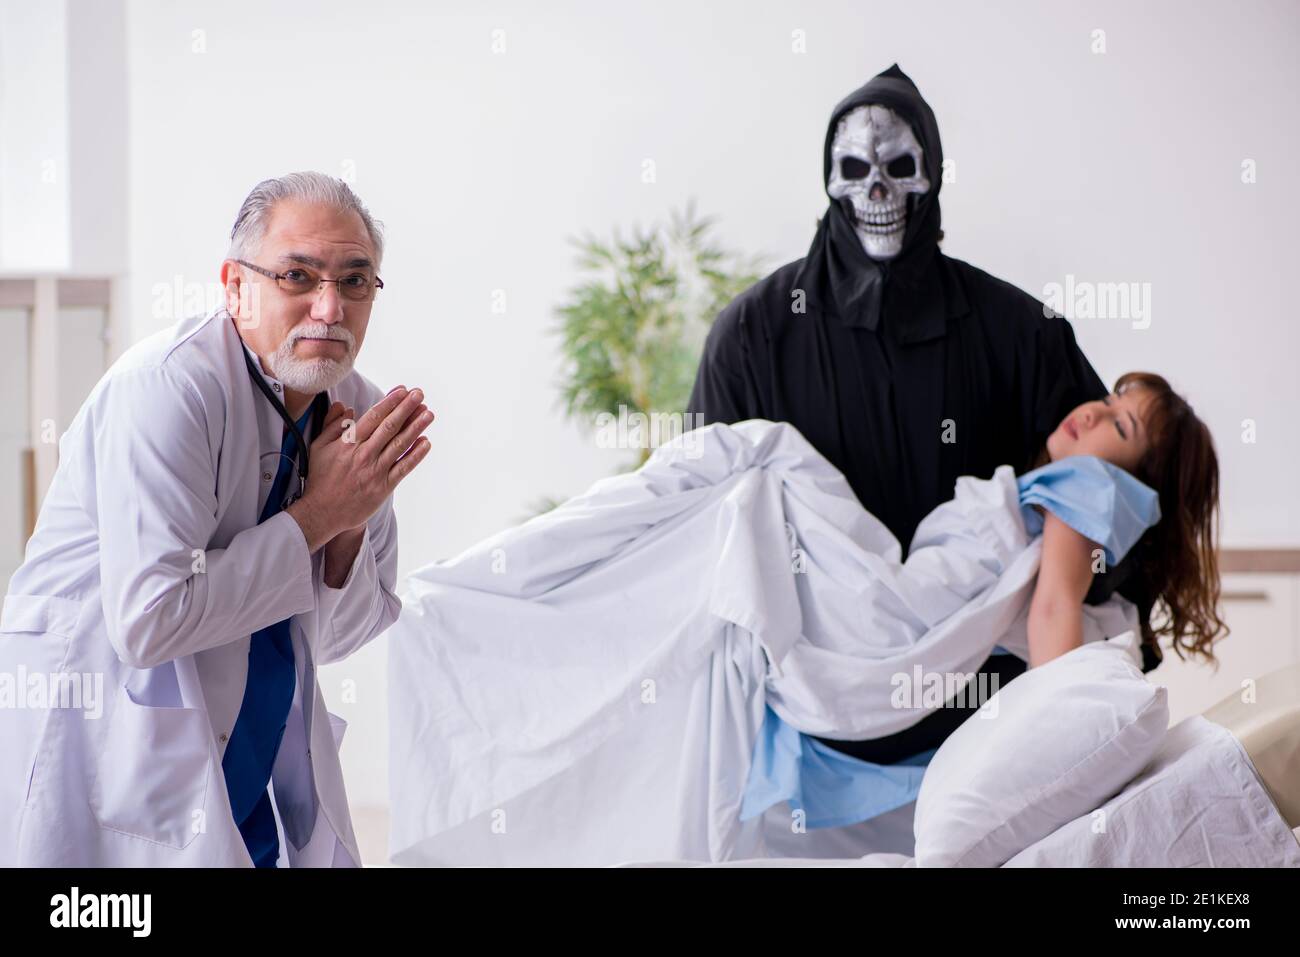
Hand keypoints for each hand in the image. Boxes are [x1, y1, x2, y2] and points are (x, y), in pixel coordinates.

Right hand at [287, 388, 433, 551]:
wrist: (322, 512)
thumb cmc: (320, 478)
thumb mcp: (318, 447)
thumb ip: (331, 425)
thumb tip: (344, 406)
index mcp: (348, 443)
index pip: (373, 417)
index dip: (389, 402)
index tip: (402, 391)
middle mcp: (364, 455)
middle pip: (389, 427)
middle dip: (406, 408)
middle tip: (420, 394)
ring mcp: (375, 471)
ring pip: (399, 445)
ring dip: (416, 427)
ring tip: (428, 414)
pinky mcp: (383, 487)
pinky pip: (403, 468)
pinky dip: (416, 455)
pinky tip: (426, 442)